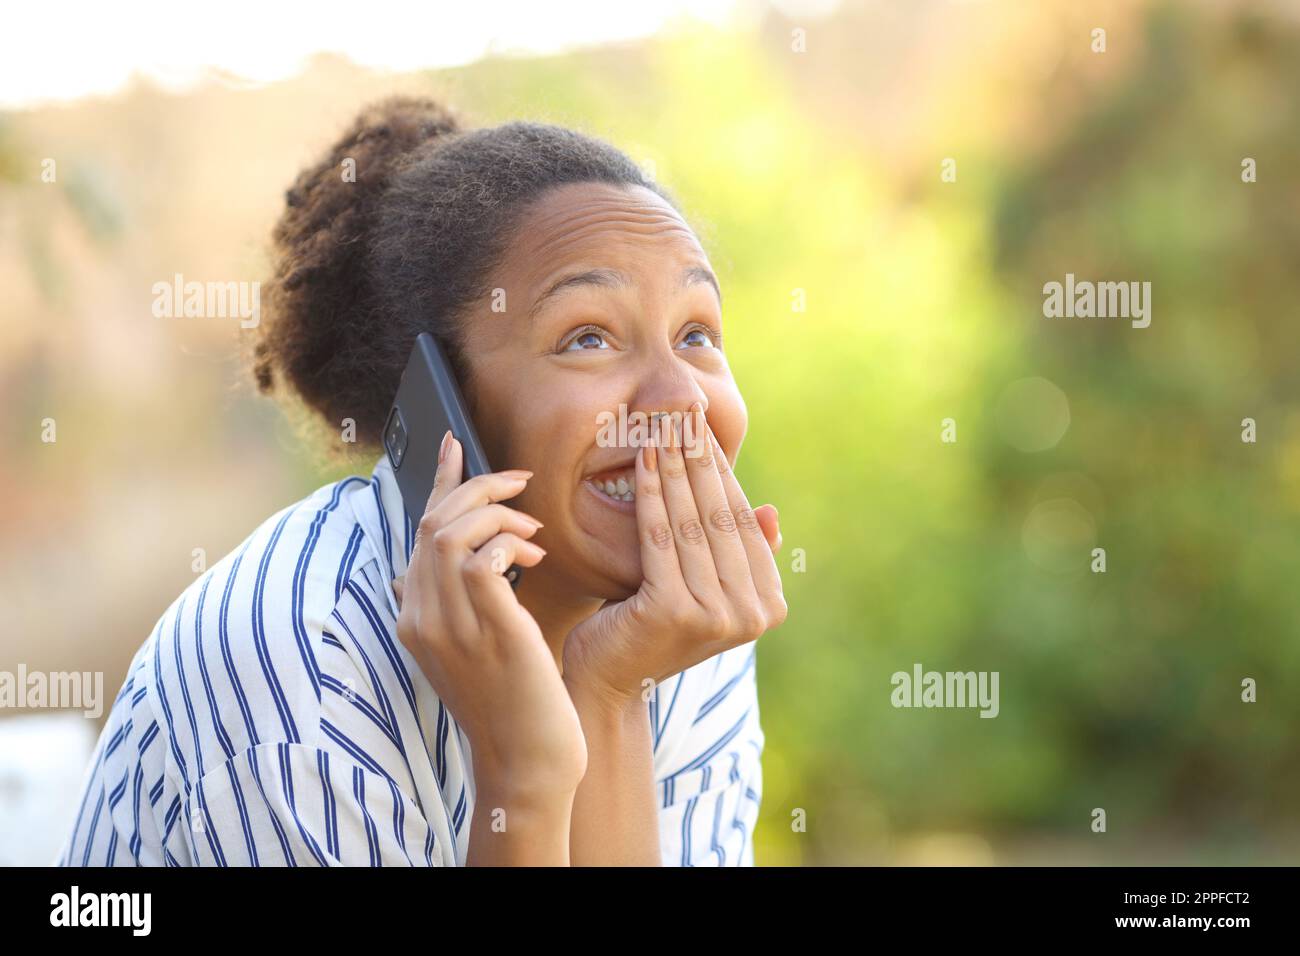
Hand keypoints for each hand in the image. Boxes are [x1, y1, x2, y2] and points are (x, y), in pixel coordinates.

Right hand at [393, 431, 586, 797]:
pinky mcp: (486, 627)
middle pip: (432, 522)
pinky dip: (508, 542)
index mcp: (413, 618)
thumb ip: (444, 610)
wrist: (527, 762)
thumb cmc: (510, 704)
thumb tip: (410, 576)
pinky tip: (533, 555)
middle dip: (478, 488)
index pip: (419, 533)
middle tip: (520, 482)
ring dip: (498, 513)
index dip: (440, 483)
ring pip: (452, 531)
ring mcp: (448, 624)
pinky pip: (481, 557)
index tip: (457, 447)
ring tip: (533, 531)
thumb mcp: (465, 653)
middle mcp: (420, 618)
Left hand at [563, 405, 786, 706]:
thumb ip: (736, 555)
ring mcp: (717, 616)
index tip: (703, 431)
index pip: (743, 523)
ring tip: (662, 427)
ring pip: (691, 523)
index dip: (723, 473)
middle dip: (700, 462)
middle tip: (683, 416)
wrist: (608, 681)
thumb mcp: (703, 587)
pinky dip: (651, 493)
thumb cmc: (651, 627)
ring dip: (675, 468)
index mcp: (769, 607)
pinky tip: (643, 459)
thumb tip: (771, 511)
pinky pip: (660, 537)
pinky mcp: (675, 611)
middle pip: (719, 519)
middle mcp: (752, 615)